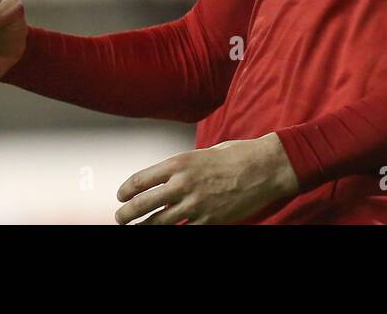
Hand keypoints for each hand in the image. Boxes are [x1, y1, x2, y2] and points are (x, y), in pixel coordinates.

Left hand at [115, 132, 299, 224]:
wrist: (265, 167)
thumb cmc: (237, 156)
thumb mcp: (204, 153)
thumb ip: (184, 167)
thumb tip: (169, 178)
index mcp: (179, 163)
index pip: (140, 181)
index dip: (125, 191)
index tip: (121, 197)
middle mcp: (183, 183)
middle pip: (142, 205)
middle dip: (126, 215)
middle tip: (120, 218)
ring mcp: (195, 205)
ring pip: (158, 223)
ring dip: (144, 228)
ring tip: (138, 229)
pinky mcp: (209, 221)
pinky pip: (182, 232)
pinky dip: (172, 233)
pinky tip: (166, 232)